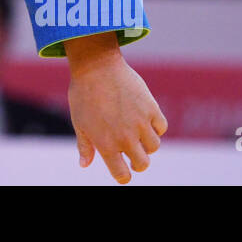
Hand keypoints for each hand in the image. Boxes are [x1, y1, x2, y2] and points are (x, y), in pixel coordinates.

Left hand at [65, 36, 166, 182]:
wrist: (96, 66)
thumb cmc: (83, 94)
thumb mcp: (79, 122)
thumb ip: (85, 146)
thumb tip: (84, 165)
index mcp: (106, 144)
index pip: (122, 175)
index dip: (123, 175)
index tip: (122, 169)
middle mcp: (125, 137)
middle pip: (143, 164)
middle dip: (138, 161)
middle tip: (132, 152)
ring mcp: (140, 123)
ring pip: (154, 146)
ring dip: (147, 143)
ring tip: (136, 132)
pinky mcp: (151, 108)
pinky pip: (161, 127)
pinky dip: (156, 126)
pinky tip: (144, 118)